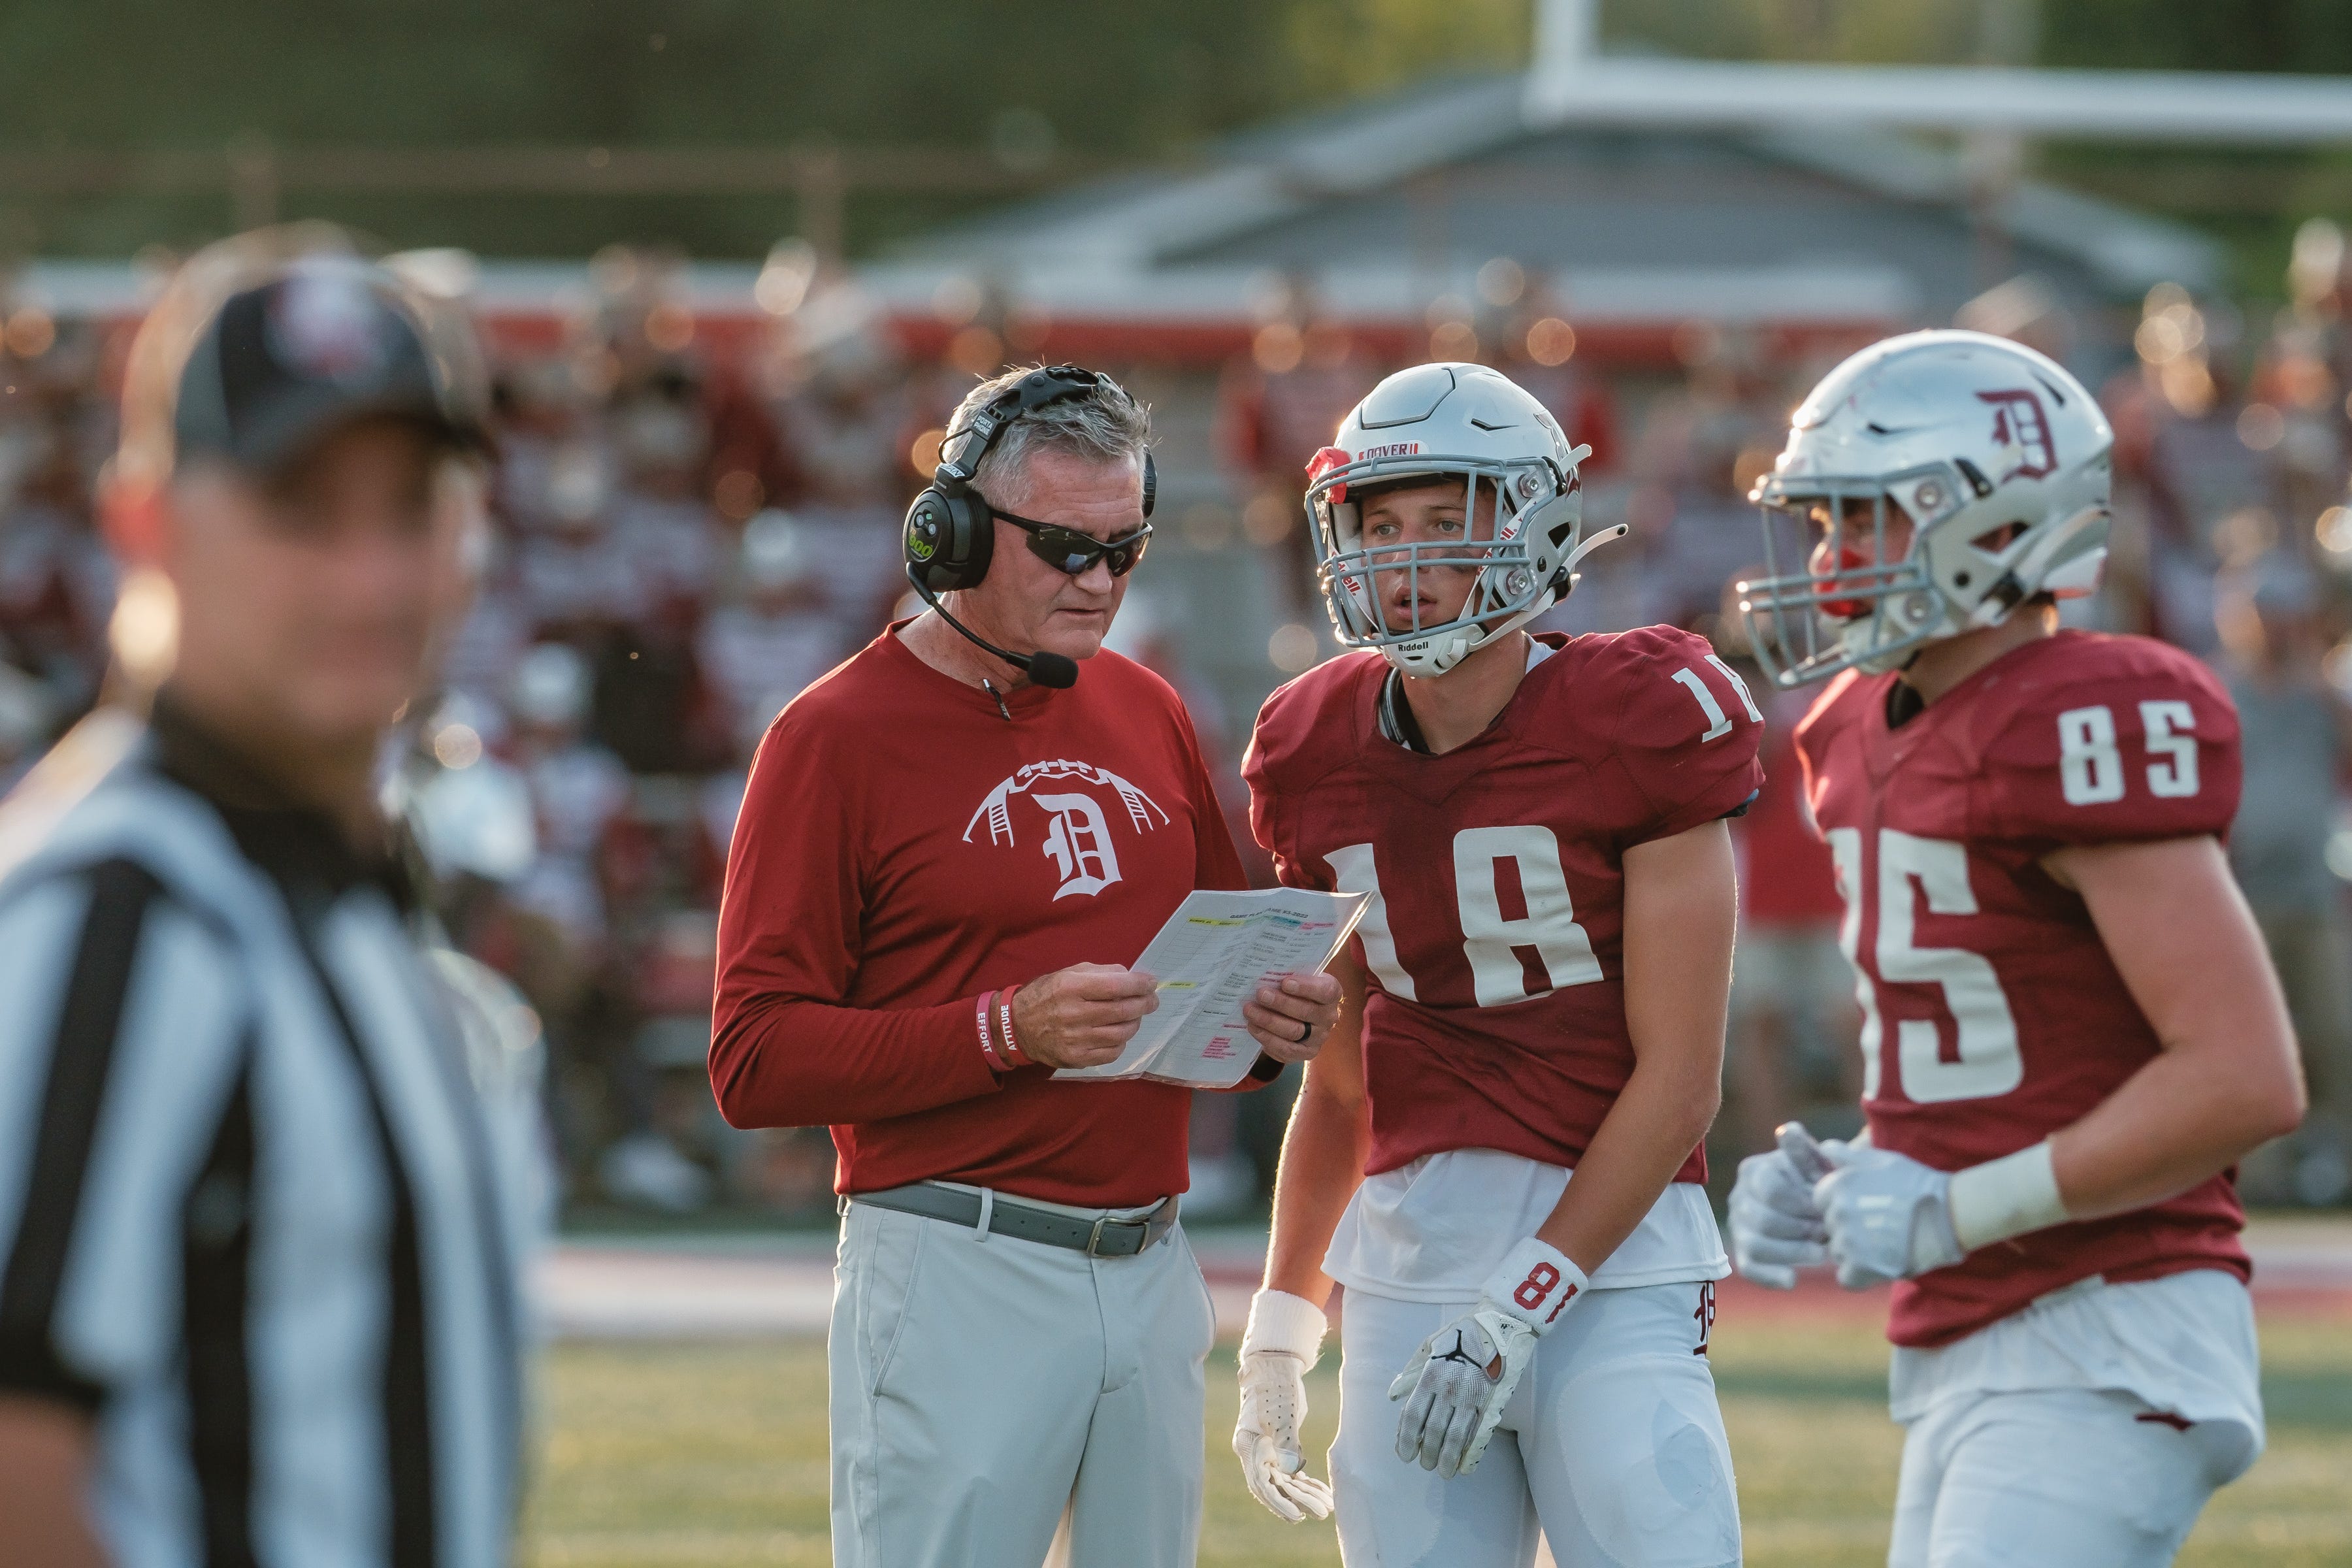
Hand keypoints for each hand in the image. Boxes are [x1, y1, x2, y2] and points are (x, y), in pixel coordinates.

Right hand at [1008, 963, 1157, 1069]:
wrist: (1016, 1027)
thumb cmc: (1046, 995)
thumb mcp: (1068, 973)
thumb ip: (1100, 972)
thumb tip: (1130, 976)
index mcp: (1070, 987)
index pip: (1115, 985)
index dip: (1139, 984)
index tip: (1151, 983)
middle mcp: (1073, 1013)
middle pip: (1122, 1010)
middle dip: (1144, 1004)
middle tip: (1152, 1001)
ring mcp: (1075, 1039)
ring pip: (1121, 1033)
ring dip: (1135, 1023)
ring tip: (1135, 1017)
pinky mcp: (1076, 1059)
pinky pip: (1112, 1052)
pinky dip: (1121, 1042)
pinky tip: (1118, 1034)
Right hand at [1234, 1351, 1333, 1521]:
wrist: (1276, 1368)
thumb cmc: (1277, 1387)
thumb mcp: (1282, 1414)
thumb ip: (1286, 1442)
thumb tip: (1291, 1470)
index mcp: (1248, 1445)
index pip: (1262, 1483)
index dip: (1278, 1502)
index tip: (1296, 1515)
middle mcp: (1256, 1454)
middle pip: (1276, 1486)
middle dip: (1299, 1501)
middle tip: (1323, 1513)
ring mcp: (1267, 1453)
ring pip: (1286, 1482)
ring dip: (1307, 1494)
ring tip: (1328, 1506)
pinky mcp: (1280, 1450)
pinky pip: (1293, 1474)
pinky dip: (1308, 1483)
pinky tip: (1323, 1493)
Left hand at [1243, 971, 1342, 1063]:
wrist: (1299, 1013)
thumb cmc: (1296, 990)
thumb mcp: (1299, 978)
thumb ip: (1289, 975)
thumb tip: (1264, 974)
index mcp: (1332, 993)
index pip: (1325, 991)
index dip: (1305, 987)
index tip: (1285, 983)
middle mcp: (1329, 1017)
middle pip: (1305, 1012)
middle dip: (1280, 1003)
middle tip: (1260, 994)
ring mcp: (1319, 1037)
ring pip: (1294, 1031)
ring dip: (1269, 1021)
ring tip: (1250, 1011)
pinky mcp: (1306, 1053)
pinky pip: (1286, 1049)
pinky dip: (1267, 1038)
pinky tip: (1254, 1027)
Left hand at [1388, 1309, 1532, 1477]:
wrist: (1499, 1324)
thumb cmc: (1460, 1333)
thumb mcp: (1430, 1345)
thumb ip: (1411, 1372)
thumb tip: (1393, 1395)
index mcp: (1431, 1374)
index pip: (1414, 1416)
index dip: (1406, 1439)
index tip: (1404, 1454)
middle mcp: (1449, 1388)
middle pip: (1433, 1431)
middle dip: (1427, 1453)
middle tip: (1424, 1464)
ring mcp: (1472, 1396)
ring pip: (1456, 1437)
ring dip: (1447, 1458)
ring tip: (1442, 1471)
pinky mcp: (1491, 1401)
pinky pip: (1478, 1433)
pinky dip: (1470, 1453)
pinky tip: (1464, 1466)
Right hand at [1728, 1121, 1833, 1289]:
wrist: (1827, 1204)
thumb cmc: (1823, 1181)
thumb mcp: (1819, 1163)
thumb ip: (1805, 1150)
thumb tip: (1788, 1131)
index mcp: (1753, 1170)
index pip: (1771, 1191)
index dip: (1800, 1204)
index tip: (1826, 1210)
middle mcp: (1739, 1197)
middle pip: (1763, 1221)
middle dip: (1800, 1230)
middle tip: (1829, 1235)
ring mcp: (1740, 1226)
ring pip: (1755, 1245)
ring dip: (1791, 1253)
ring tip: (1822, 1253)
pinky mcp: (1746, 1253)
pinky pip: (1750, 1268)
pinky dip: (1770, 1276)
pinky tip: (1792, 1279)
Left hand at [1812, 1143, 1964, 1289]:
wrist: (1949, 1213)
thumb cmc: (1917, 1184)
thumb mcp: (1882, 1159)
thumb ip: (1848, 1155)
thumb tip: (1824, 1148)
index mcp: (1839, 1185)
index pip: (1820, 1201)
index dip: (1839, 1205)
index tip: (1862, 1208)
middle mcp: (1839, 1212)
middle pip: (1829, 1227)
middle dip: (1847, 1228)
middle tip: (1876, 1227)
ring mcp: (1849, 1241)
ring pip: (1837, 1252)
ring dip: (1853, 1252)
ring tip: (1881, 1245)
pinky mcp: (1863, 1267)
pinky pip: (1846, 1278)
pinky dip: (1859, 1276)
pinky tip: (1877, 1266)